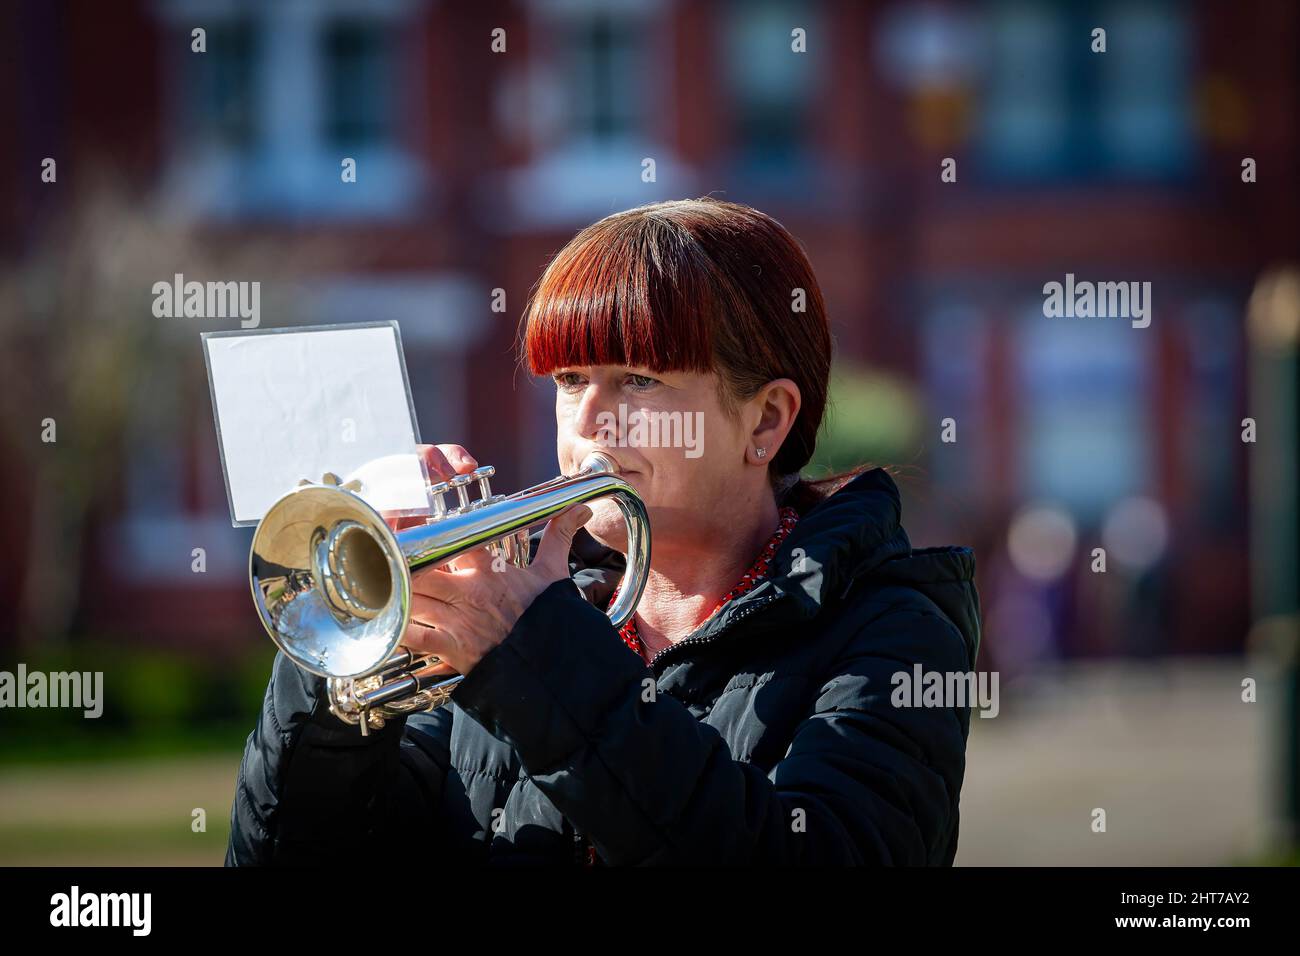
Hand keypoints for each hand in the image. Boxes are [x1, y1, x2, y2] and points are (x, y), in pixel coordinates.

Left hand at [386, 444, 591, 675]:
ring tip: (374, 583)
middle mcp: (467, 590)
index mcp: (488, 569)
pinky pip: (414, 636)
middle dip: (399, 561)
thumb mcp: (554, 572)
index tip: (408, 522)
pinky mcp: (451, 648)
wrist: (555, 665)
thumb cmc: (551, 618)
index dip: (427, 529)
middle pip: (420, 566)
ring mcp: (456, 619)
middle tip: (380, 553)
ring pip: (411, 597)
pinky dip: (394, 628)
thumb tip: (579, 507)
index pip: (453, 538)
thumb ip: (559, 535)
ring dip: (391, 591)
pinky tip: (380, 621)